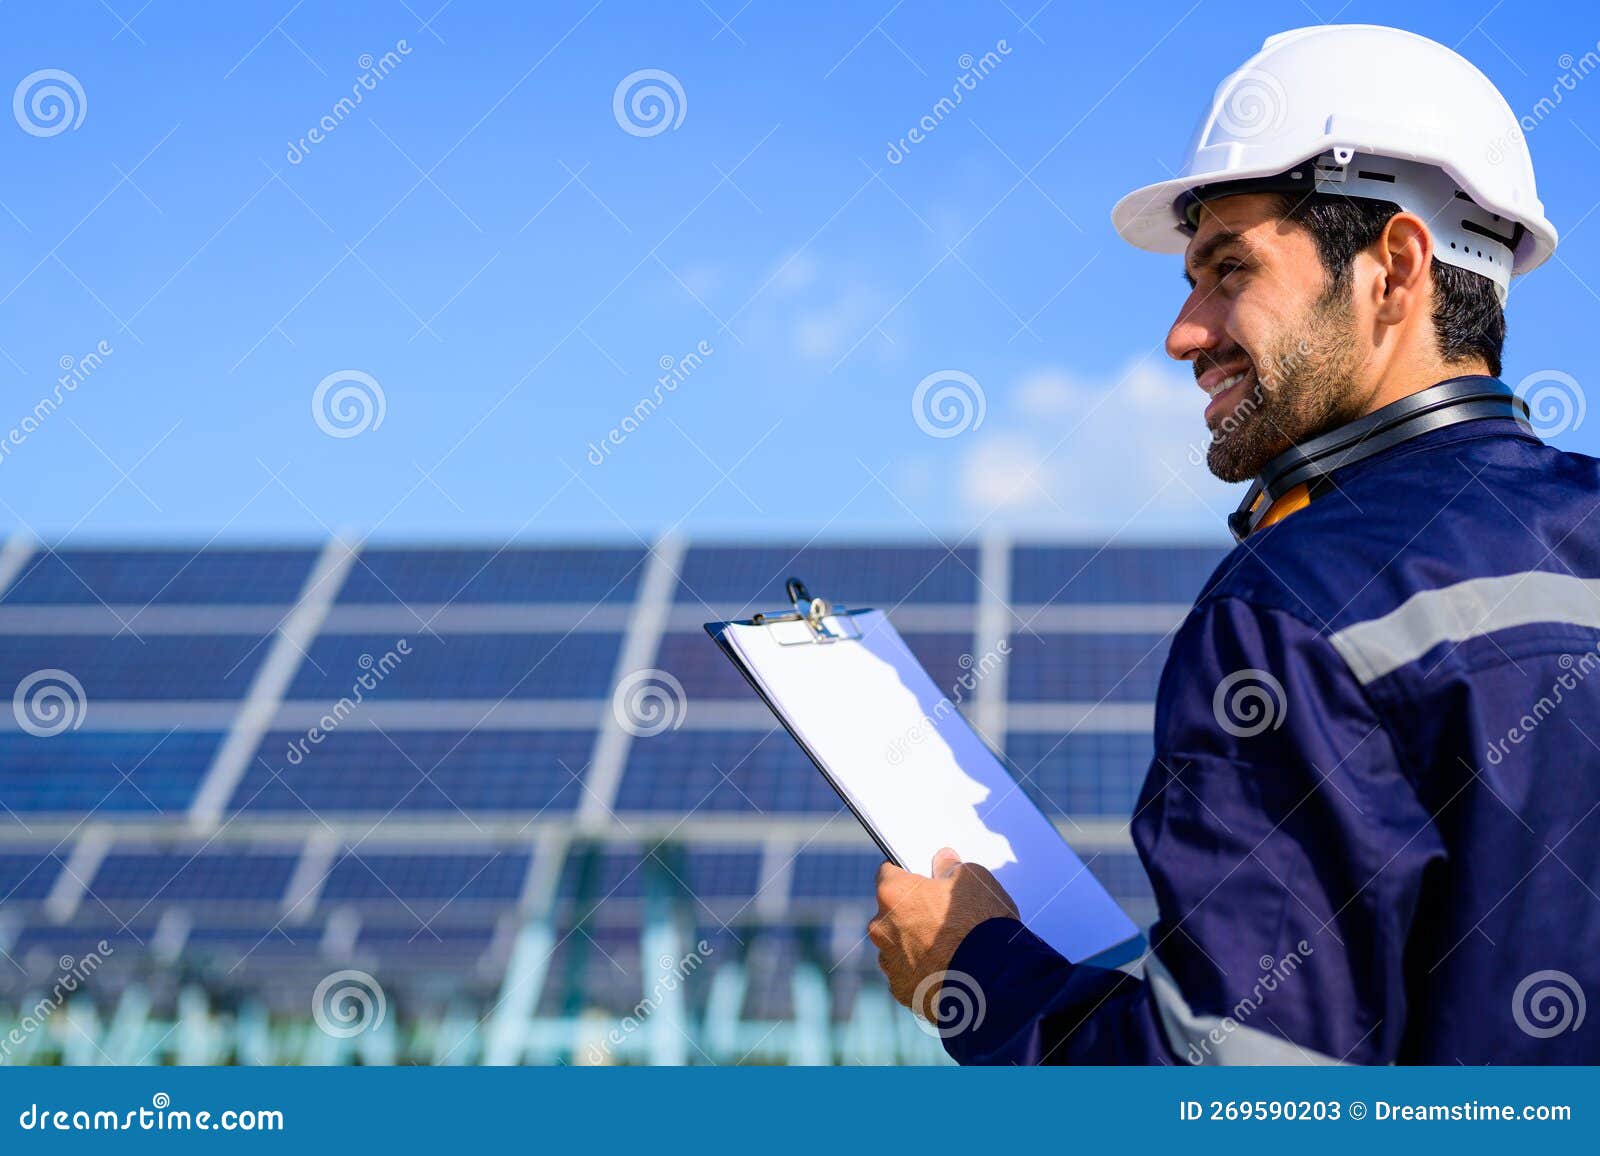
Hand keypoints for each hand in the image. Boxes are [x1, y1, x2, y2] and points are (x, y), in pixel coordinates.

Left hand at [868, 848, 1018, 1017]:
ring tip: (949, 947)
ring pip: (897, 946)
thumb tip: (942, 862)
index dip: (908, 874)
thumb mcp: (974, 880)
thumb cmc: (982, 925)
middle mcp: (882, 929)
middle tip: (942, 916)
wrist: (994, 982)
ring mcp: (890, 964)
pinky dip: (922, 972)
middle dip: (911, 912)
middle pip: (891, 913)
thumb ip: (950, 867)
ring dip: (914, 944)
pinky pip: (908, 975)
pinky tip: (948, 970)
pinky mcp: (903, 991)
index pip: (889, 873)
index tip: (923, 879)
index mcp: (893, 894)